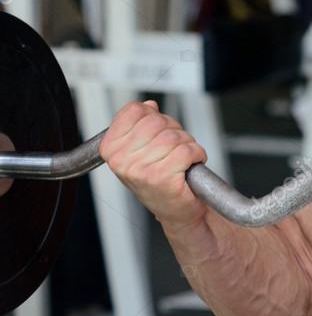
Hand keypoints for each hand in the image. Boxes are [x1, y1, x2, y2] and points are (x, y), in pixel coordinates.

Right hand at [99, 100, 208, 228]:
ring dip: (186, 145)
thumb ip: (141, 124)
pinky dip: (196, 155)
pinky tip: (189, 167)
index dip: (154, 116)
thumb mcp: (142, 149)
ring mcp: (139, 169)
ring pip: (174, 136)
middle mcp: (121, 159)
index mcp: (111, 148)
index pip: (135, 110)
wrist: (176, 209)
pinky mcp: (160, 177)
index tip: (156, 133)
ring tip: (180, 161)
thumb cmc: (160, 179)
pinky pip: (187, 150)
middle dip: (173, 131)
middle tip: (172, 150)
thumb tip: (148, 106)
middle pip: (157, 120)